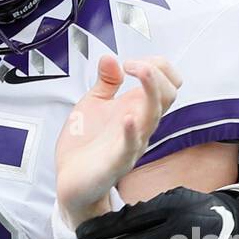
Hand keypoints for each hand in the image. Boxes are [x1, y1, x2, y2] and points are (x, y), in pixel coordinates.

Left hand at [55, 55, 179, 223]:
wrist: (71, 180)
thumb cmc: (86, 144)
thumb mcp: (93, 104)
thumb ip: (105, 82)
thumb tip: (110, 58)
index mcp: (135, 108)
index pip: (167, 82)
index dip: (156, 64)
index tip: (130, 62)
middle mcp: (139, 124)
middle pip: (168, 95)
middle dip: (156, 72)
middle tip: (132, 64)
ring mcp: (131, 143)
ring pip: (154, 116)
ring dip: (151, 90)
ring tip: (141, 71)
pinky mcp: (116, 162)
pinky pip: (130, 147)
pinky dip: (131, 132)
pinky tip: (127, 118)